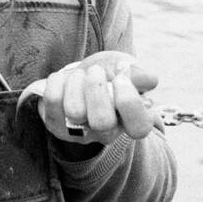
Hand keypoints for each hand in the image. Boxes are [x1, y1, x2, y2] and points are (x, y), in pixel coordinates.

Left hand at [36, 51, 158, 145]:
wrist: (79, 80)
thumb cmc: (108, 75)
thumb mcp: (125, 69)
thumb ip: (137, 74)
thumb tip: (149, 80)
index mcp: (131, 120)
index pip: (139, 127)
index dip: (130, 103)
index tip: (120, 79)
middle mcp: (106, 132)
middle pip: (102, 122)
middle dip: (96, 89)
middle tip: (96, 71)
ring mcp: (79, 131)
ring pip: (75, 111)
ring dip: (76, 82)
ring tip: (81, 73)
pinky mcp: (56, 125)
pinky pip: (53, 101)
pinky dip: (58, 81)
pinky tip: (64, 78)